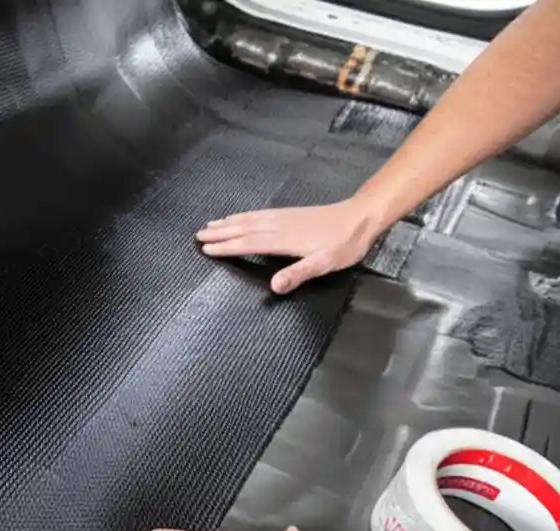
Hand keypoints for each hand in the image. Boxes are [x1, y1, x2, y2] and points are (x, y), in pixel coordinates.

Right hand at [195, 196, 388, 294]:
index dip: (227, 247)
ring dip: (229, 223)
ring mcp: (283, 217)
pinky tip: (240, 216)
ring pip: (249, 219)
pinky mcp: (289, 214)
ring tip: (211, 224)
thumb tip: (273, 286)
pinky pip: (259, 214)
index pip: (249, 243)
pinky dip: (244, 215)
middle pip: (244, 229)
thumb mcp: (324, 263)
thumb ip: (298, 274)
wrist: (361, 216)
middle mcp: (279, 225)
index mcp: (283, 240)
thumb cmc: (344, 244)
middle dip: (221, 233)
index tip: (207, 249)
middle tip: (198, 236)